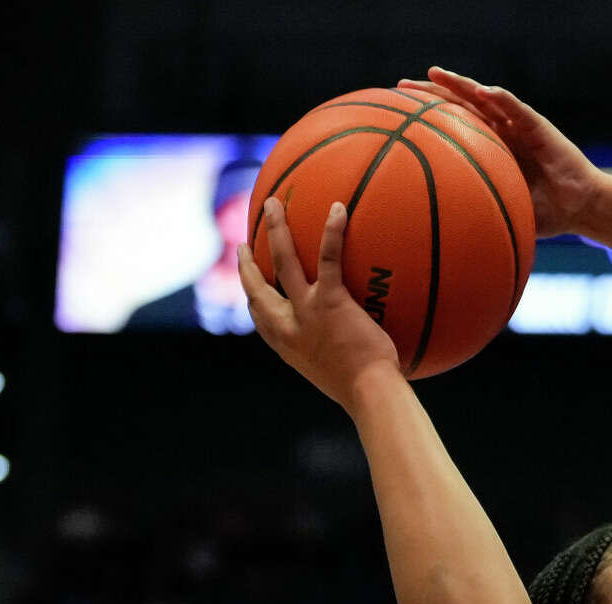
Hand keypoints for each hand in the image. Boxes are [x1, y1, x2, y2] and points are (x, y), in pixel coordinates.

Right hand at [239, 198, 402, 408]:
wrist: (368, 393)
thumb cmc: (365, 393)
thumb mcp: (340, 379)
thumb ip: (338, 360)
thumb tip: (360, 356)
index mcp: (286, 345)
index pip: (260, 318)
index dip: (252, 298)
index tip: (249, 284)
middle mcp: (288, 325)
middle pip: (256, 287)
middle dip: (247, 263)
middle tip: (243, 243)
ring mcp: (307, 310)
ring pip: (283, 260)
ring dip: (275, 229)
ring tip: (273, 203)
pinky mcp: (330, 300)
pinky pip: (328, 258)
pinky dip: (332, 232)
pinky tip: (338, 209)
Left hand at [398, 68, 605, 238]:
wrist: (579, 207)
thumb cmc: (543, 214)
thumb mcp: (503, 212)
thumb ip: (478, 218)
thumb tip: (444, 243)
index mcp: (489, 148)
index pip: (452, 125)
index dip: (426, 118)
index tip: (397, 113)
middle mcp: (499, 131)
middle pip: (459, 104)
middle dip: (431, 93)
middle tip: (401, 86)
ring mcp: (517, 125)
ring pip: (483, 97)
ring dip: (459, 84)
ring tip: (434, 74)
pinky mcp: (538, 125)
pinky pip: (516, 108)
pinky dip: (500, 98)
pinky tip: (482, 91)